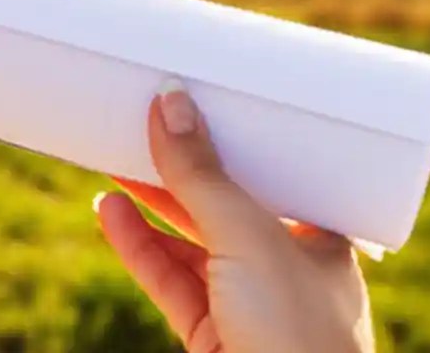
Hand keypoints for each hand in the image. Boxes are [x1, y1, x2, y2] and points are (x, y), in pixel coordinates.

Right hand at [95, 81, 373, 352]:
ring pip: (190, 242)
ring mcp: (247, 303)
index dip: (235, 136)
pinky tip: (109, 212)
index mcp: (321, 237)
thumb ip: (203, 175)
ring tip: (108, 162)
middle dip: (181, 166)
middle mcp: (287, 267)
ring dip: (150, 203)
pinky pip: (168, 279)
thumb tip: (169, 99)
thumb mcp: (250, 237)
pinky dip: (137, 245)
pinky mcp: (210, 334)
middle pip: (225, 202)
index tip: (198, 99)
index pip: (275, 171)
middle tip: (137, 122)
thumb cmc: (298, 332)